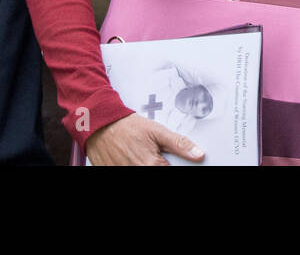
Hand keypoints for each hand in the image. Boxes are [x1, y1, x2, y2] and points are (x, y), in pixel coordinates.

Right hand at [84, 112, 204, 165]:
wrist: (100, 124)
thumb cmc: (128, 126)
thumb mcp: (157, 131)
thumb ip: (179, 144)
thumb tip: (199, 154)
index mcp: (152, 165)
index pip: (172, 171)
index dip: (172, 165)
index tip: (165, 159)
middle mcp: (138, 172)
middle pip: (157, 172)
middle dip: (158, 165)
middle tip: (152, 154)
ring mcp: (125, 174)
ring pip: (143, 174)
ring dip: (146, 165)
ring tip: (141, 155)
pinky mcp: (113, 173)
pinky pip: (129, 173)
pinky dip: (133, 166)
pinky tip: (132, 159)